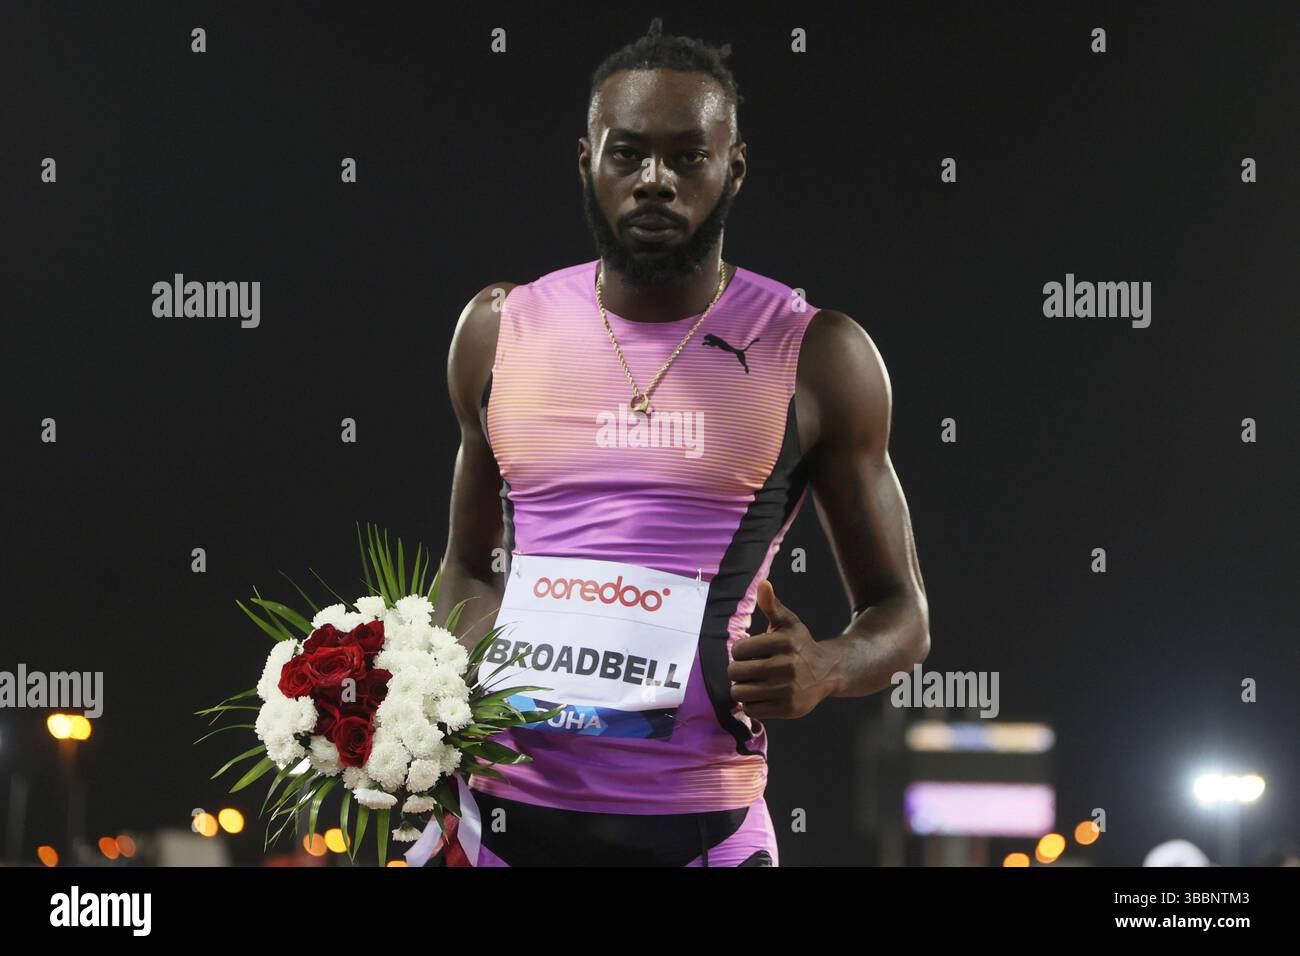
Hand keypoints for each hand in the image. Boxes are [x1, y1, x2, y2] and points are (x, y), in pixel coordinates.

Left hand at [727, 580, 840, 719]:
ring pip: (740, 692)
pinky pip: (752, 709)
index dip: (738, 652)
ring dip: (742, 688)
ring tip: (752, 683)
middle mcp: (786, 666)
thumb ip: (772, 605)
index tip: (747, 653)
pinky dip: (752, 704)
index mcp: (783, 642)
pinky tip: (762, 695)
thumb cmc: (800, 645)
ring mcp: (787, 689)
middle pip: (736, 672)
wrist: (828, 671)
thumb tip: (764, 584)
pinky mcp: (788, 708)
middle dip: (737, 670)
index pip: (738, 650)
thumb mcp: (788, 623)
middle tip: (747, 670)